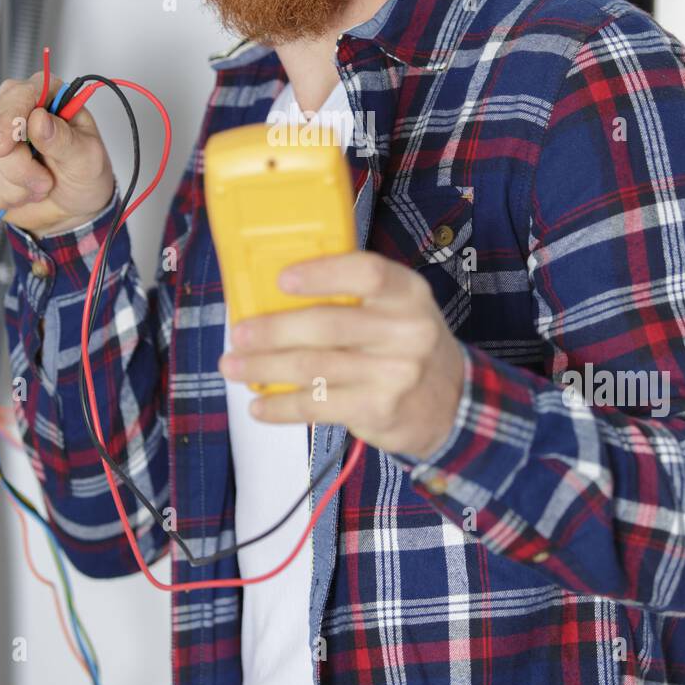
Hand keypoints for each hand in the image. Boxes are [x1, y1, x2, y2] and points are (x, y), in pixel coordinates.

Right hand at [0, 70, 114, 235]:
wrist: (71, 206)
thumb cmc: (82, 174)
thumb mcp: (87, 158)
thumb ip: (64, 139)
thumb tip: (38, 119)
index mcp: (45, 96)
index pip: (17, 94)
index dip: (8, 119)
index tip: (6, 147)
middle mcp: (10, 109)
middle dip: (18, 169)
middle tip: (44, 183)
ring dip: (10, 188)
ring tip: (34, 190)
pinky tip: (14, 196)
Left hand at [218, 250, 466, 459]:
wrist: (451, 403)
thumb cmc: (406, 343)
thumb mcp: (397, 308)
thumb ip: (353, 296)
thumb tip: (273, 291)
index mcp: (407, 293)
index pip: (367, 273)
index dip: (322, 274)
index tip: (281, 279)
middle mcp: (407, 331)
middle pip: (328, 326)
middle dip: (274, 330)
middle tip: (238, 333)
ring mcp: (395, 374)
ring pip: (315, 368)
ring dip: (265, 369)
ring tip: (234, 366)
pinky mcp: (380, 410)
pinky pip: (318, 406)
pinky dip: (281, 407)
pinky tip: (260, 405)